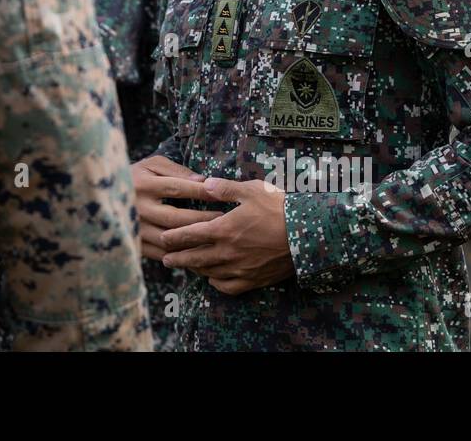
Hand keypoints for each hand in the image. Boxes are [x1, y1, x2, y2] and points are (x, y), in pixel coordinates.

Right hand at [131, 156, 221, 260]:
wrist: (102, 195)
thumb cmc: (135, 176)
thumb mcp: (151, 165)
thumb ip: (175, 170)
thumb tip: (202, 180)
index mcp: (142, 184)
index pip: (177, 188)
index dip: (201, 192)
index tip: (221, 195)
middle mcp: (137, 207)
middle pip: (176, 218)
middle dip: (203, 220)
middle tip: (224, 220)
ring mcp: (135, 228)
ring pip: (169, 239)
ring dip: (194, 240)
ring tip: (214, 238)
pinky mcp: (134, 243)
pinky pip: (160, 253)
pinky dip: (180, 254)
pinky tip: (197, 251)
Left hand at [159, 177, 294, 294]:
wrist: (308, 235)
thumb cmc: (279, 209)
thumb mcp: (251, 190)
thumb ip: (225, 188)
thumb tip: (205, 184)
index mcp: (223, 229)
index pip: (189, 235)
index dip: (173, 237)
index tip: (162, 238)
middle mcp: (227, 252)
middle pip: (193, 258)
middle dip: (177, 258)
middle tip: (165, 259)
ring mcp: (239, 269)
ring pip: (208, 273)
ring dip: (193, 270)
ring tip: (185, 266)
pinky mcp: (253, 279)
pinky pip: (227, 287)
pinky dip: (216, 282)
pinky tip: (212, 277)